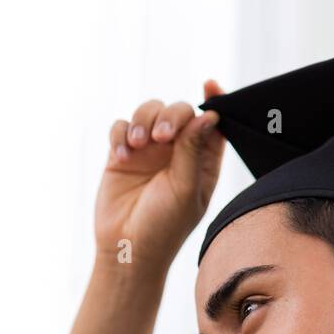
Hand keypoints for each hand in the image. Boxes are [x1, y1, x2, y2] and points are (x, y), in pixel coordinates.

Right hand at [94, 80, 226, 273]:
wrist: (127, 248)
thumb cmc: (164, 227)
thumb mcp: (186, 189)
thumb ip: (194, 150)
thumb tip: (209, 115)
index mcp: (202, 161)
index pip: (212, 123)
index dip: (213, 101)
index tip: (209, 85)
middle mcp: (177, 152)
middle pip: (178, 111)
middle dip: (170, 116)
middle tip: (161, 138)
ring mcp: (148, 151)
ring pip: (148, 111)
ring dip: (143, 121)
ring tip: (138, 145)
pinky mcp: (121, 154)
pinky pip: (120, 127)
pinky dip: (120, 135)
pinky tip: (122, 156)